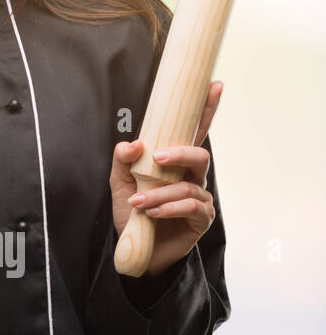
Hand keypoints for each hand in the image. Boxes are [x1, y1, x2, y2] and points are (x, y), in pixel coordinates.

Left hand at [109, 80, 222, 274]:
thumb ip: (123, 160)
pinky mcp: (201, 219)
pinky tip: (152, 214)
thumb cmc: (132, 212)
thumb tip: (134, 143)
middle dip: (181, 153)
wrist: (135, 249)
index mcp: (174, 162)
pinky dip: (170, 208)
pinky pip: (192, 206)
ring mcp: (200, 197)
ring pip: (189, 185)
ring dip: (160, 194)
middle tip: (158, 157)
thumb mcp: (120, 183)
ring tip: (139, 203)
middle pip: (201, 154)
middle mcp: (191, 176)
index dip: (205, 110)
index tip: (214, 85)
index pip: (193, 132)